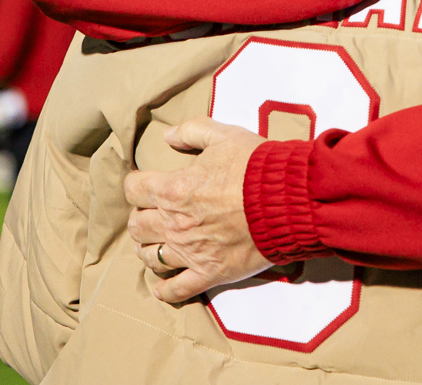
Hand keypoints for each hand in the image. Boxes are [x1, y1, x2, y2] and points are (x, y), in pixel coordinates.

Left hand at [125, 118, 271, 303]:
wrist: (288, 199)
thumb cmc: (256, 167)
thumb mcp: (224, 135)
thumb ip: (192, 131)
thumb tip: (168, 135)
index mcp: (174, 188)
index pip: (134, 189)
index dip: (137, 185)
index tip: (145, 185)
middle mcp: (175, 223)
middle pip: (137, 225)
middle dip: (141, 217)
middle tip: (152, 213)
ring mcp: (190, 251)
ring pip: (150, 257)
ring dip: (148, 250)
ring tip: (155, 244)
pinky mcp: (209, 272)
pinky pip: (177, 289)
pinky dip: (166, 290)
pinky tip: (163, 287)